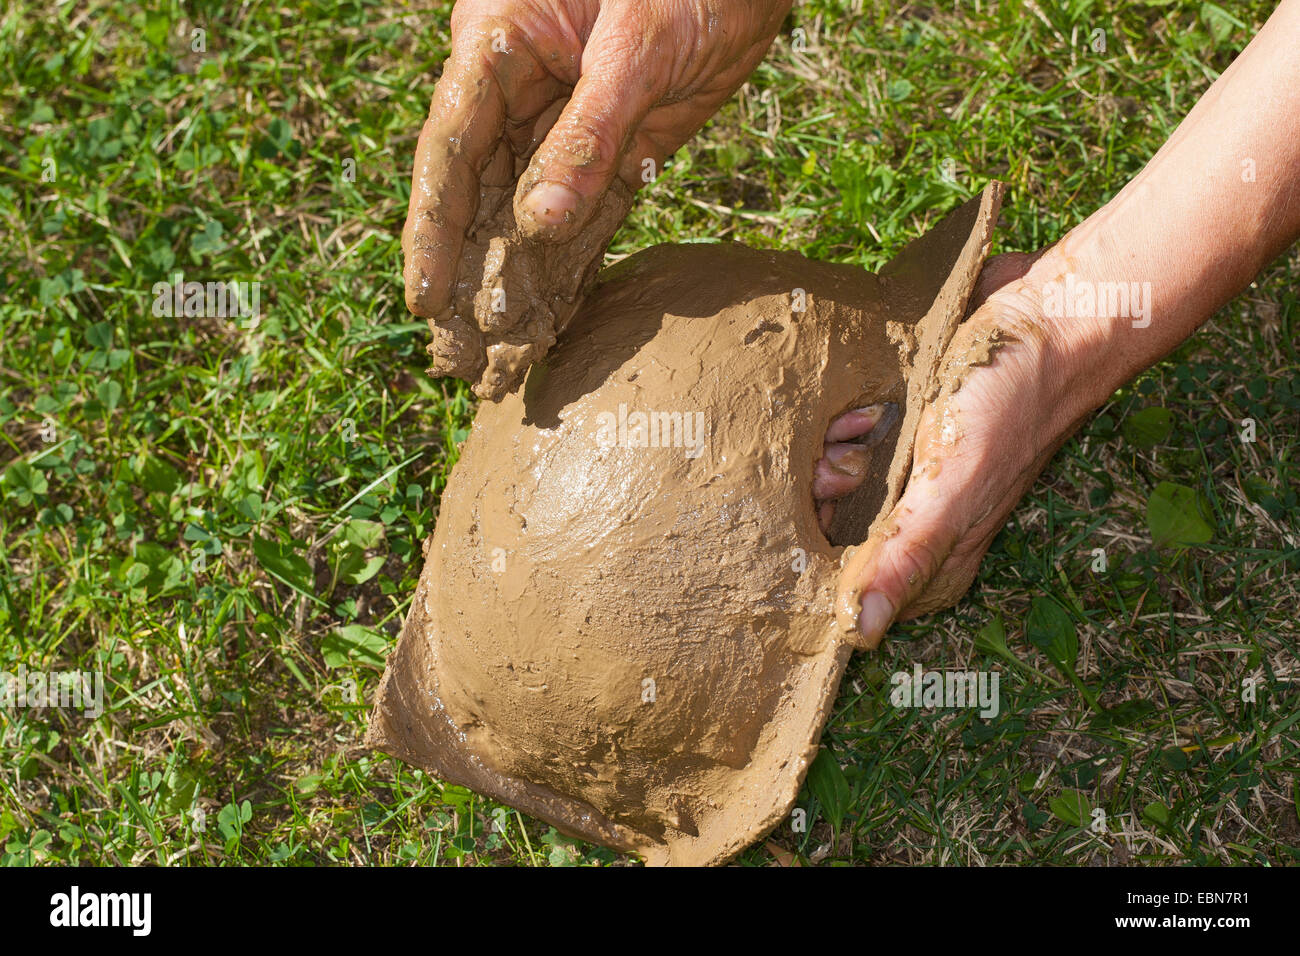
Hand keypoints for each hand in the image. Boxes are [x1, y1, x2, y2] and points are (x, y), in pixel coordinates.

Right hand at [403, 0, 792, 318]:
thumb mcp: (637, 49)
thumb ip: (588, 134)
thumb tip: (540, 225)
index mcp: (498, 42)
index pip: (449, 147)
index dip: (432, 228)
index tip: (425, 297)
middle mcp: (519, 90)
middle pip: (477, 195)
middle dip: (466, 277)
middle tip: (450, 357)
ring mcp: (566, 124)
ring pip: (524, 218)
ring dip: (511, 288)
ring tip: (490, 361)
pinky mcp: (616, 151)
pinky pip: (583, 219)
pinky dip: (567, 272)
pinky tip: (547, 323)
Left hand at [818, 249, 1103, 646]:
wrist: (1053, 318)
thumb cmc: (1011, 403)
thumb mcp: (953, 484)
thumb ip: (907, 557)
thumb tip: (860, 636)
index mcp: (932, 564)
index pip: (841, 585)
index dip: (821, 544)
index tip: (836, 497)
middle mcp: (918, 530)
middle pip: (828, 531)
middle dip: (827, 487)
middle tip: (857, 450)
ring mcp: (910, 484)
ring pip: (833, 483)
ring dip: (838, 445)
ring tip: (870, 419)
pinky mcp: (905, 439)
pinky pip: (849, 442)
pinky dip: (851, 420)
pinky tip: (873, 403)